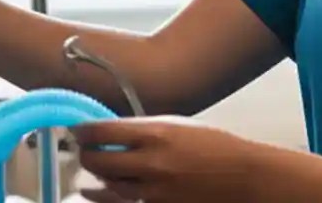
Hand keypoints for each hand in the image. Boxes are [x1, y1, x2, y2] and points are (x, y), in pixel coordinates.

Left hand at [72, 117, 263, 202]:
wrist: (244, 178)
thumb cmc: (215, 147)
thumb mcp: (177, 126)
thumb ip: (143, 130)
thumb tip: (112, 132)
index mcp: (155, 134)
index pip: (102, 131)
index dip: (83, 131)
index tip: (78, 130)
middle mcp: (150, 163)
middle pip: (98, 161)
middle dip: (86, 154)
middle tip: (83, 150)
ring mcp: (153, 192)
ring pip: (107, 186)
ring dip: (97, 177)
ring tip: (92, 172)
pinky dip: (110, 197)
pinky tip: (98, 193)